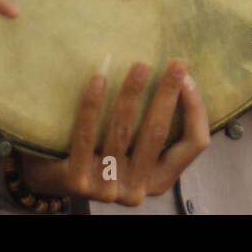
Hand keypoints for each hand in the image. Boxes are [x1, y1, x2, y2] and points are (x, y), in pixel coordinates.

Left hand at [21, 59, 209, 206]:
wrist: (56, 180)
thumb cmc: (104, 155)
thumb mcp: (137, 152)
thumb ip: (155, 130)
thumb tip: (180, 78)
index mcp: (160, 180)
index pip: (193, 144)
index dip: (195, 109)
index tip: (188, 79)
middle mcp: (138, 188)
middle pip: (158, 133)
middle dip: (168, 92)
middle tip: (176, 63)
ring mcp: (107, 188)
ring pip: (122, 131)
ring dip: (133, 92)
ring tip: (140, 64)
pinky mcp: (77, 181)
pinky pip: (86, 135)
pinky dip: (93, 104)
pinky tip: (98, 79)